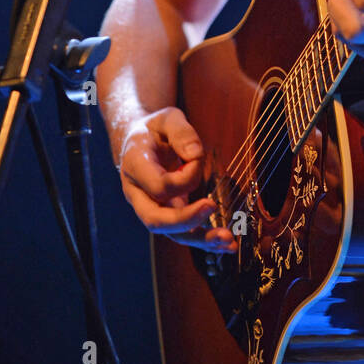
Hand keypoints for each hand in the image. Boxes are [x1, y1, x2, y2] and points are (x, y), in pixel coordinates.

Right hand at [117, 106, 236, 252]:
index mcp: (135, 166)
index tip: (198, 158)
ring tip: (228, 241)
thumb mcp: (167, 118)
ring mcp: (152, 207)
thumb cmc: (155, 129)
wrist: (140, 141)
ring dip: (200, 239)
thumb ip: (182, 132)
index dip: (184, 176)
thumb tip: (196, 154)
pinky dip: (205, 240)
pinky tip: (228, 245)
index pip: (159, 185)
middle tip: (211, 207)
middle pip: (155, 220)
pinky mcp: (168, 213)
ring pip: (171, 233)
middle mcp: (139, 193)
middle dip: (185, 220)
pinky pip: (183, 233)